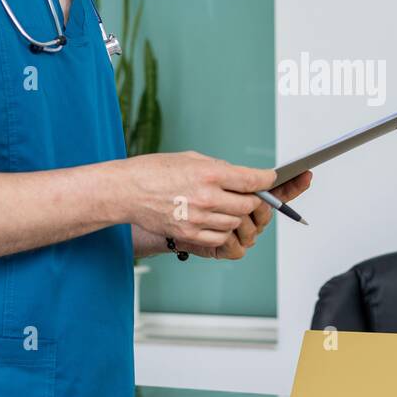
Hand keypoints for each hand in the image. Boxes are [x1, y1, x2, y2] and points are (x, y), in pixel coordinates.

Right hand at [119, 151, 275, 251]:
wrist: (126, 190)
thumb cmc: (155, 170)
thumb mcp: (191, 159)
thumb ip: (219, 168)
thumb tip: (241, 177)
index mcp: (209, 173)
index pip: (251, 180)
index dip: (266, 180)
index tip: (270, 180)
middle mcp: (206, 196)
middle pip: (248, 205)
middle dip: (253, 200)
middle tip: (249, 196)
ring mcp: (198, 218)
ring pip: (235, 223)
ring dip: (237, 216)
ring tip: (227, 208)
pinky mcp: (188, 234)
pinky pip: (219, 237)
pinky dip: (223, 231)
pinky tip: (216, 221)